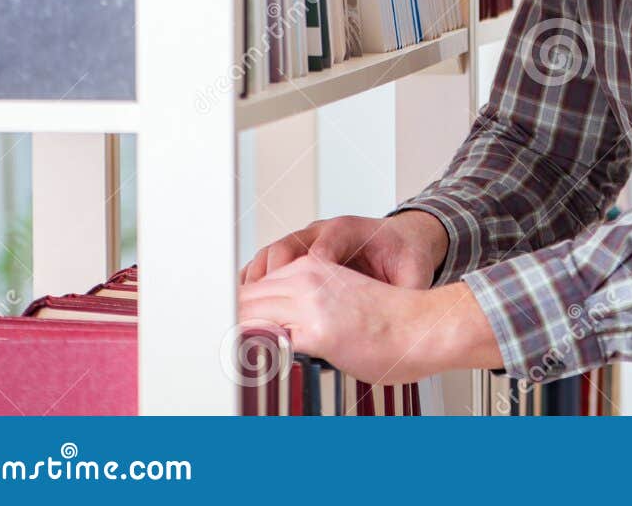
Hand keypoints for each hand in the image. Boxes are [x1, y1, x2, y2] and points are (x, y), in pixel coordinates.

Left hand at [236, 255, 502, 384]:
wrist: (428, 326)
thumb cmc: (395, 323)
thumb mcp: (341, 303)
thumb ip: (306, 314)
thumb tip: (278, 340)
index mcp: (311, 270)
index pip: (254, 288)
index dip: (231, 310)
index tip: (217, 330)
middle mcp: (306, 278)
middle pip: (243, 298)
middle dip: (222, 322)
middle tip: (203, 344)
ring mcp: (308, 300)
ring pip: (247, 313)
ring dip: (230, 335)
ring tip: (214, 356)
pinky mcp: (316, 327)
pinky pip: (266, 337)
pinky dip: (249, 349)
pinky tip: (239, 362)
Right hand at [238, 211, 447, 288]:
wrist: (404, 242)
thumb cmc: (405, 257)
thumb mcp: (413, 275)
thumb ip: (402, 291)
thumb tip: (397, 315)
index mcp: (351, 230)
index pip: (323, 245)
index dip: (307, 268)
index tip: (298, 294)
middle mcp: (324, 231)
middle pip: (288, 246)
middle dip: (273, 276)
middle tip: (259, 307)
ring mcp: (307, 240)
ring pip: (273, 253)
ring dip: (259, 281)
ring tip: (246, 309)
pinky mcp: (298, 254)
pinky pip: (270, 263)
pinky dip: (258, 282)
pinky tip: (248, 305)